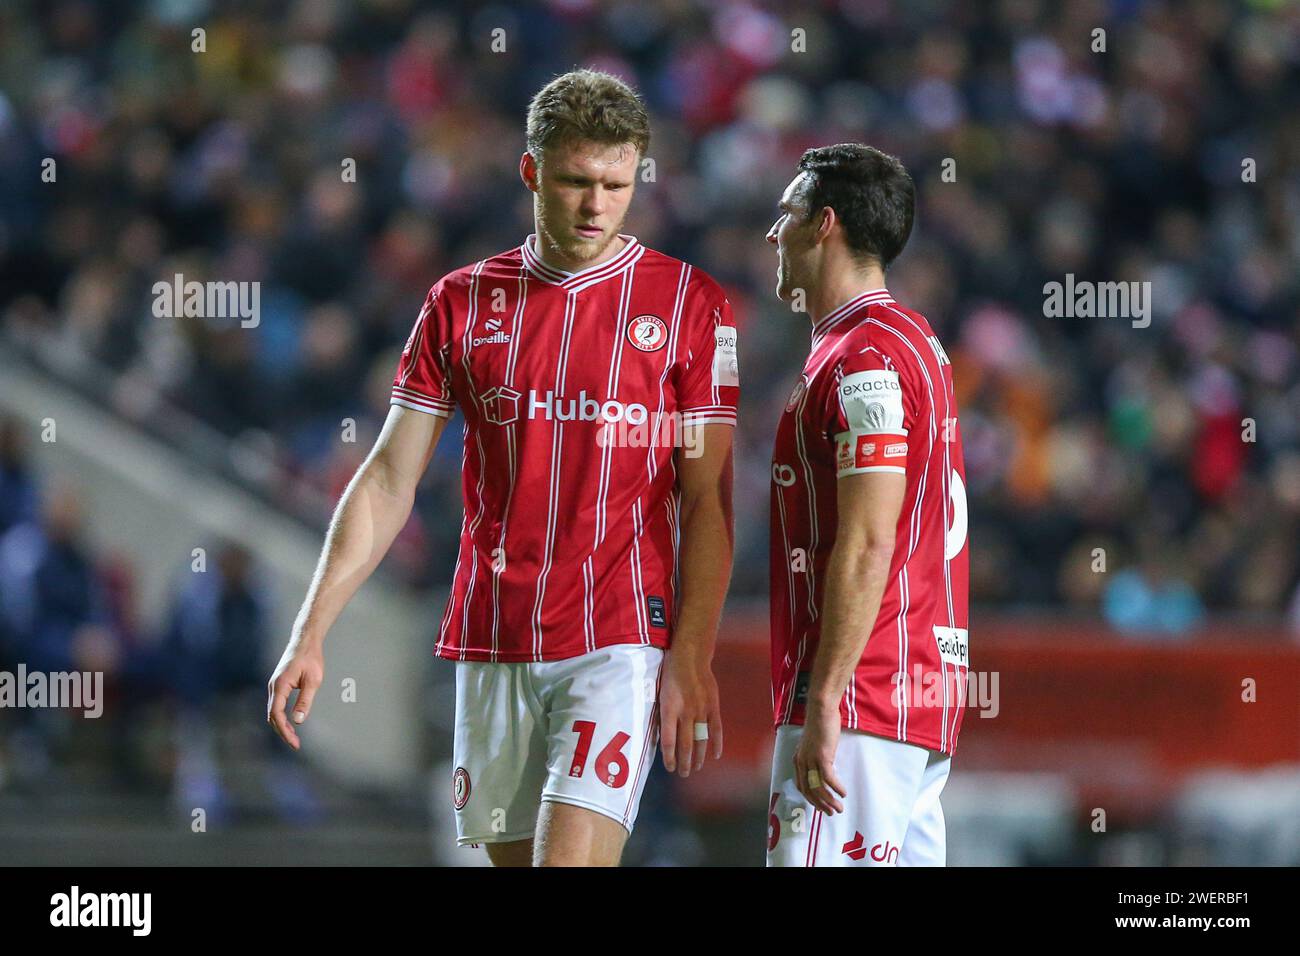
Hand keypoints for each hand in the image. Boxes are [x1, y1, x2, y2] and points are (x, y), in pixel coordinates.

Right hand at [266, 640, 323, 750]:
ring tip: (293, 738)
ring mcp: (274, 686)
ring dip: (281, 725)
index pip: (277, 714)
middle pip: (272, 716)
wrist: (305, 641)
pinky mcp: (278, 685)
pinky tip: (290, 723)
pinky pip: (275, 705)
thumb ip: (304, 700)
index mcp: (280, 685)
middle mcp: (273, 687)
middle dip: (282, 732)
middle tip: (295, 744)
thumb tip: (298, 721)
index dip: (284, 730)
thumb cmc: (310, 658)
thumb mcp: (313, 680)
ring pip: (272, 711)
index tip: (294, 742)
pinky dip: (280, 717)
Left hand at [657, 646, 722, 776]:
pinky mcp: (713, 706)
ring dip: (698, 757)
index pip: (669, 740)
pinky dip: (716, 743)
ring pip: (700, 739)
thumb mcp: (660, 693)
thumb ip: (663, 714)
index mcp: (669, 709)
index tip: (669, 767)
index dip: (669, 757)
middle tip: (683, 774)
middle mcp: (686, 712)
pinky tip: (715, 755)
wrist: (690, 656)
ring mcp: (701, 709)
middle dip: (683, 762)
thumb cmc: (670, 673)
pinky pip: (716, 728)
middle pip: (685, 744)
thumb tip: (663, 736)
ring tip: (696, 768)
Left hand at [794, 701, 846, 813]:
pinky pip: (828, 778)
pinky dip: (836, 788)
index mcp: (798, 759)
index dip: (810, 799)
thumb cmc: (821, 724)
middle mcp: (801, 761)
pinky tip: (843, 793)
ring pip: (818, 788)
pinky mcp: (822, 756)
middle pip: (808, 791)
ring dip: (829, 801)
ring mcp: (810, 760)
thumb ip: (815, 756)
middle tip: (831, 813)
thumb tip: (824, 768)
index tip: (820, 807)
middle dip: (820, 805)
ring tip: (839, 808)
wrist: (821, 709)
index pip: (801, 786)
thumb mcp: (814, 743)